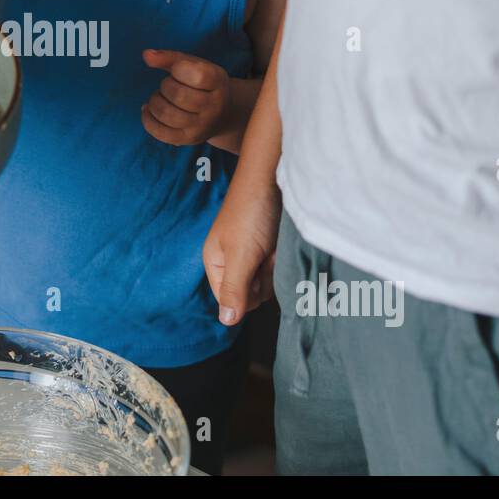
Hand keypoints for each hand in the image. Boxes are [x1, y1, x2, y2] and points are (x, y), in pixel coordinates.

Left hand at [140, 49, 230, 144]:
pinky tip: (148, 110)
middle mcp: (213, 107)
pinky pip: (160, 132)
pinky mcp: (187, 139)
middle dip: (165, 86)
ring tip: (159, 98)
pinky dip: (147, 119)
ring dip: (154, 102)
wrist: (222, 114)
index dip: (179, 69)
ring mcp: (201, 126)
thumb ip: (170, 57)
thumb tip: (146, 55)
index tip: (178, 69)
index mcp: (218, 82)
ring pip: (167, 114)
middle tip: (168, 85)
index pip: (197, 75)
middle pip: (178, 95)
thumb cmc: (203, 84)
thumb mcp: (194, 65)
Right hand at [203, 176, 279, 325]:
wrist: (273, 175)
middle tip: (264, 254)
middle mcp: (231, 260)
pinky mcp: (268, 245)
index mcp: (215, 262)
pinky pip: (278, 265)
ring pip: (268, 281)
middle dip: (263, 280)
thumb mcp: (240, 254)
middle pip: (251, 294)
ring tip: (273, 244)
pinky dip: (282, 257)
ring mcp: (251, 253)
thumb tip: (226, 322)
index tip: (253, 273)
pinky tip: (281, 242)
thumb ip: (234, 288)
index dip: (246, 294)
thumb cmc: (251, 211)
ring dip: (275, 267)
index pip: (229, 301)